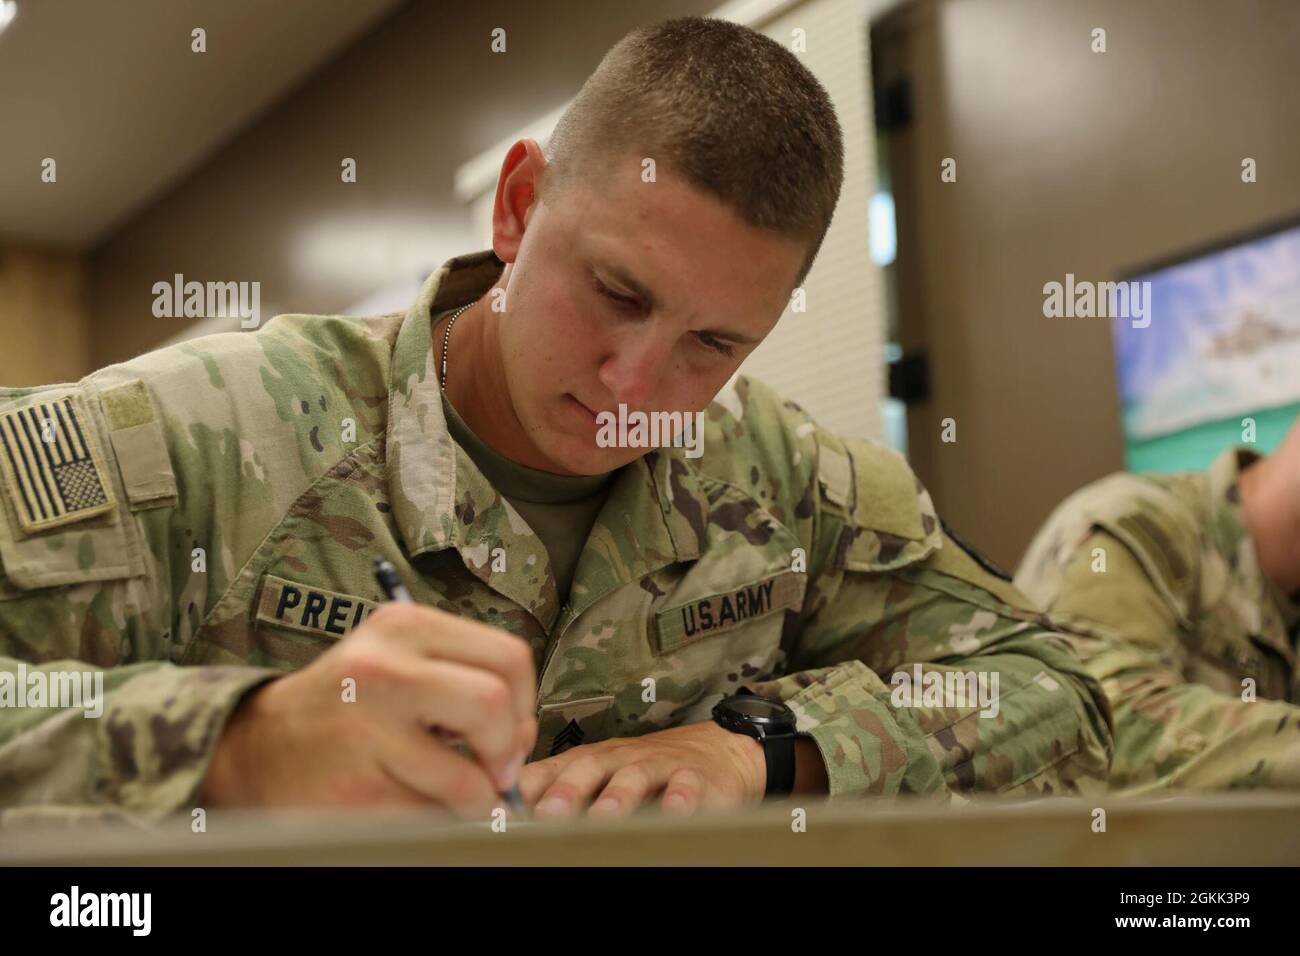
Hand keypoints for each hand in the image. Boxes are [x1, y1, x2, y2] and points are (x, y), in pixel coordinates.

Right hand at [201, 602, 536, 817]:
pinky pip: (430, 813)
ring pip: (468, 775)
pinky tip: (417, 803)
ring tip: (458, 795)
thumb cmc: (345, 705)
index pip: (508, 657)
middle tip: (495, 769)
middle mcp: (384, 666)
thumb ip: (463, 680)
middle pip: (494, 705)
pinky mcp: (356, 783)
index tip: (511, 727)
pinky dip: (439, 819)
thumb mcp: (400, 663)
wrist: (258, 748)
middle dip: (507, 749)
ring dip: (476, 799)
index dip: (525, 701)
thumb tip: (523, 731)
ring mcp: (366, 726)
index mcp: (405, 626)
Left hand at [518, 720, 765, 818]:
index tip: (501, 809)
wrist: (716, 751)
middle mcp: (619, 758)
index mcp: (589, 760)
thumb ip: (559, 792)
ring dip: (617, 797)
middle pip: (588, 767)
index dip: (525, 787)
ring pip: (634, 776)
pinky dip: (679, 800)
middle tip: (546, 815)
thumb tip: (502, 816)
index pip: (549, 769)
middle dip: (565, 791)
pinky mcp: (695, 776)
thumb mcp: (601, 778)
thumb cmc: (645, 772)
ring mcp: (657, 765)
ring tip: (603, 818)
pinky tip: (672, 813)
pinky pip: (686, 786)